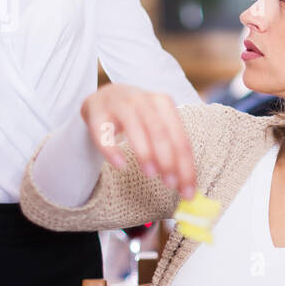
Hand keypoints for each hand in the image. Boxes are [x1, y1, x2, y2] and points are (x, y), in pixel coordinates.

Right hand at [81, 83, 197, 198]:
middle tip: (171, 184)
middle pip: (160, 132)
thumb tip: (186, 185)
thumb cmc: (138, 116)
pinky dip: (112, 149)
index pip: (180, 137)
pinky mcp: (96, 112)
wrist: (105, 95)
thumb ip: (173, 149)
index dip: (186, 165)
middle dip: (168, 161)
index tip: (188, 190)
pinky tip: (120, 165)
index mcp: (163, 103)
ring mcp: (118, 104)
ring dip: (145, 152)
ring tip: (151, 174)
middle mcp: (142, 100)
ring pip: (135, 127)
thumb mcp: (158, 123)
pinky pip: (103, 132)